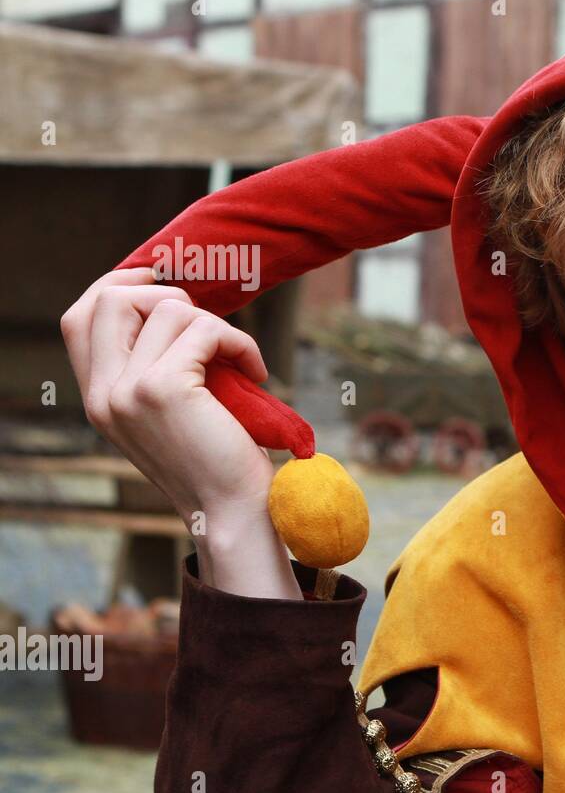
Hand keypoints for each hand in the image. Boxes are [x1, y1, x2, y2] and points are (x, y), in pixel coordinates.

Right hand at [61, 268, 275, 529]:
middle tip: (211, 331)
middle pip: (110, 298)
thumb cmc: (217, 460)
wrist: (234, 510)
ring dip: (215, 325)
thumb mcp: (171, 411)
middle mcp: (103, 394)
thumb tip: (172, 306)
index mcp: (99, 398)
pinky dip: (239, 342)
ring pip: (167, 309)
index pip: (80, 317)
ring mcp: (126, 391)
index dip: (119, 286)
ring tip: (239, 361)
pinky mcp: (161, 390)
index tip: (163, 283)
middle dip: (169, 297)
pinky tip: (256, 372)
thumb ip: (153, 367)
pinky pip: (205, 330)